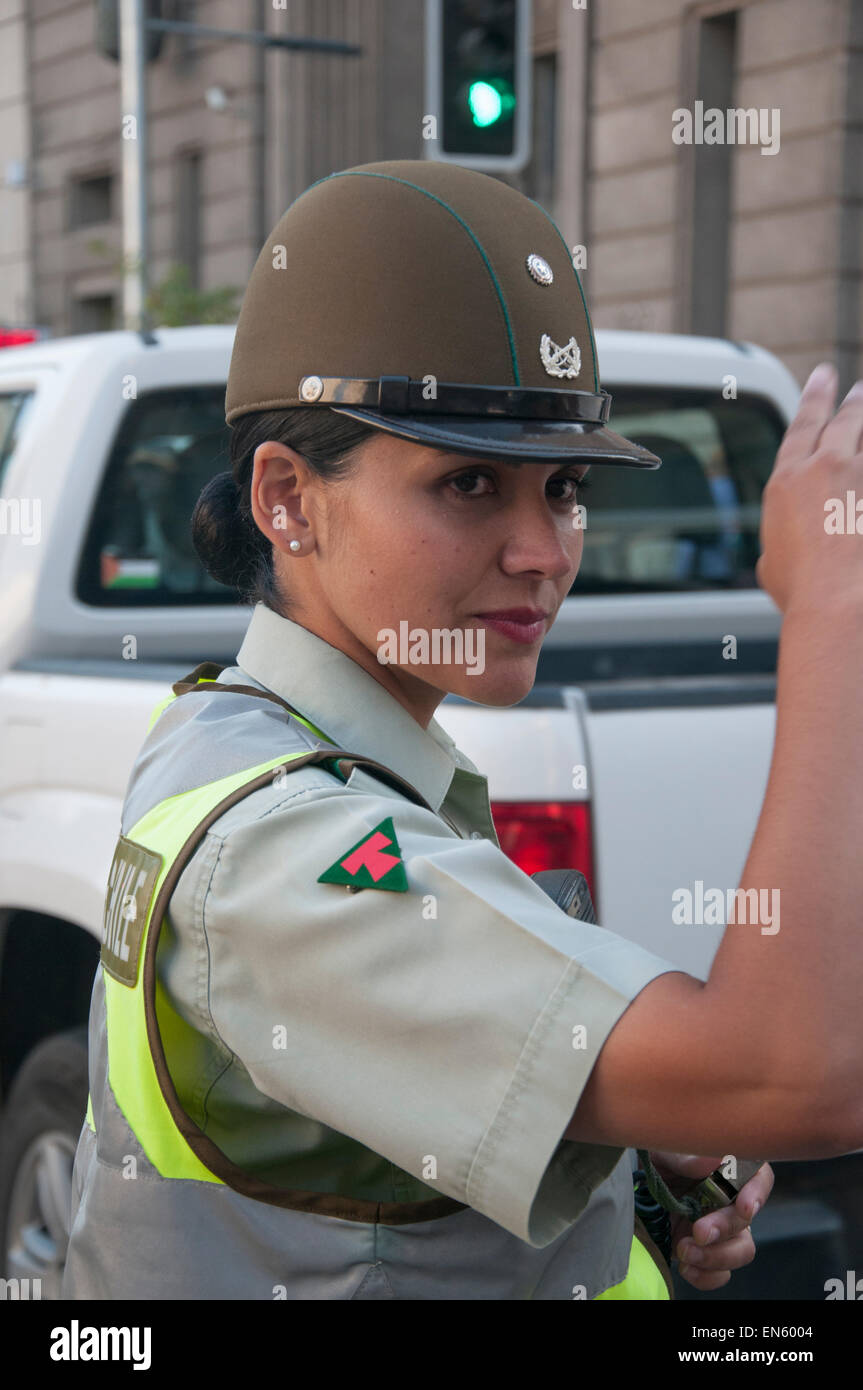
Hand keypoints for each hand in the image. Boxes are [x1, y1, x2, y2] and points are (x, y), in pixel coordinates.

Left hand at [648, 1151, 774, 1291]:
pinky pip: (719, 1273)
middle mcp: (731, 1200)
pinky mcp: (705, 1252)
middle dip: (725, 1229)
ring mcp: (720, 1229)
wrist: (636, 1186)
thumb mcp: (667, 1150)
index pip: (759, 1177)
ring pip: (741, 1250)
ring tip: (684, 1250)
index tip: (745, 1208)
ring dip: (716, 1257)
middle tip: (699, 1232)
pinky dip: (705, 1276)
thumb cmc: (658, 1158)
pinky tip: (686, 1267)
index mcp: (728, 1168)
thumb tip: (716, 1160)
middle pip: (746, 1221)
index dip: (757, 1193)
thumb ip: (689, 1156)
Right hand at [756, 363, 862, 614]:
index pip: (803, 424)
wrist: (838, 603)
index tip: (824, 377)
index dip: (814, 397)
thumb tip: (789, 545)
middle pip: (844, 420)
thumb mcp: (773, 564)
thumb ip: (783, 540)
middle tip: (857, 389)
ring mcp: (860, 477)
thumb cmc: (802, 591)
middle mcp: (825, 468)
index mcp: (787, 481)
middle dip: (851, 401)